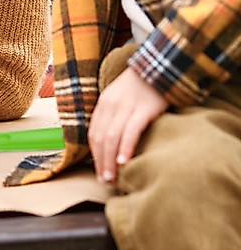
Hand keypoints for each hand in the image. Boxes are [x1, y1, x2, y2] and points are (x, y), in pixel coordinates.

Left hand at [88, 67, 167, 182]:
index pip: (93, 133)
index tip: (97, 170)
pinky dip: (125, 147)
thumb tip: (111, 143)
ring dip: (110, 159)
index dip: (94, 154)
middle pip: (100, 138)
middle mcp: (110, 105)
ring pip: (112, 137)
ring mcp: (126, 107)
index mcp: (103, 104)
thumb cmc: (139, 89)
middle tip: (104, 180)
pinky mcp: (143, 110)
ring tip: (111, 177)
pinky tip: (124, 161)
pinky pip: (130, 131)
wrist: (157, 69)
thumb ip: (113, 117)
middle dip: (100, 161)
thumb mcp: (119, 99)